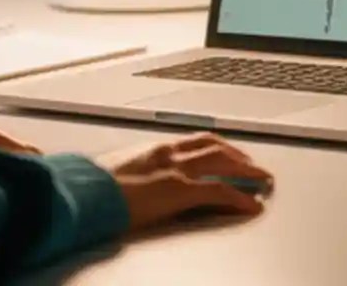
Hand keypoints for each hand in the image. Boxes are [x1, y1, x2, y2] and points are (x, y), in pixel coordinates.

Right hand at [97, 133, 272, 231]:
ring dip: (248, 172)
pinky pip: (220, 192)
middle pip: (216, 147)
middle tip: (256, 167)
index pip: (196, 140)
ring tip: (264, 181)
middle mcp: (169, 153)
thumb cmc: (91, 187)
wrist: (82, 193)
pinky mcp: (180, 190)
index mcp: (154, 148)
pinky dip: (240, 198)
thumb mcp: (116, 173)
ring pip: (225, 164)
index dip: (219, 146)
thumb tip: (133, 182)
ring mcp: (177, 170)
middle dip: (240, 156)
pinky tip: (251, 205)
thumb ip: (133, 173)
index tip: (231, 152)